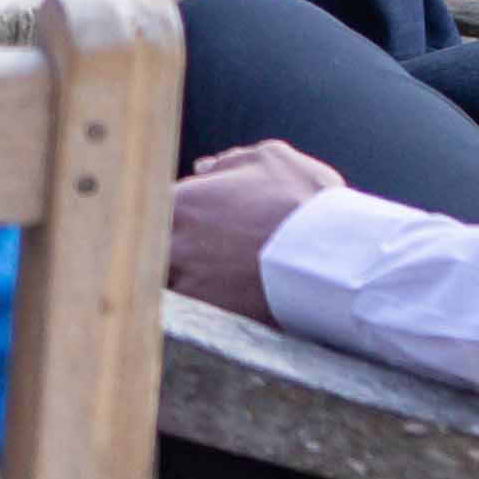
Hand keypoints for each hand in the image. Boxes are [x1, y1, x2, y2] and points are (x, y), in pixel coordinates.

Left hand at [164, 139, 345, 314]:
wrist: (333, 258)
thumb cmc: (303, 201)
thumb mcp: (272, 160)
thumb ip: (230, 162)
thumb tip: (204, 168)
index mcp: (179, 202)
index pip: (146, 210)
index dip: (162, 219)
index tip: (179, 227)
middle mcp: (171, 243)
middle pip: (145, 252)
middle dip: (160, 253)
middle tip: (189, 258)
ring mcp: (186, 283)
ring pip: (161, 288)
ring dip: (176, 286)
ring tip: (206, 288)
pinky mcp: (206, 318)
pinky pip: (187, 318)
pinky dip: (197, 314)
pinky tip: (218, 309)